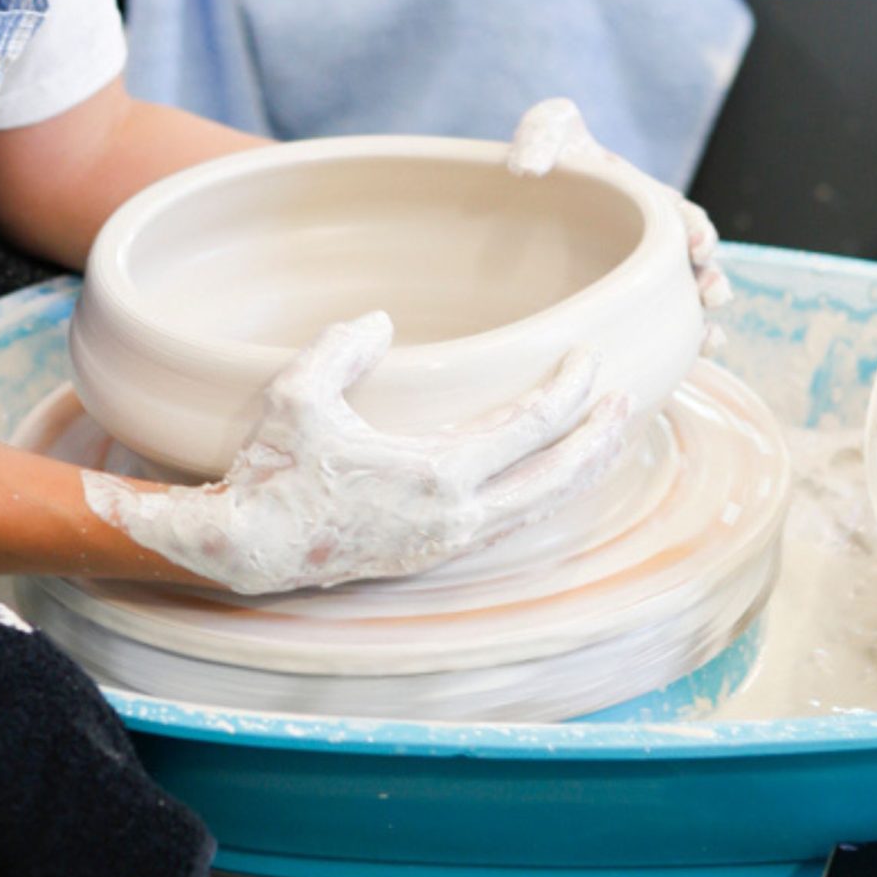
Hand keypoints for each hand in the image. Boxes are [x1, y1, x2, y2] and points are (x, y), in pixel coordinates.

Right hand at [83, 312, 628, 594]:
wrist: (248, 547)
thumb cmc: (271, 470)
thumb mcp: (297, 396)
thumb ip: (341, 349)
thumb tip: (380, 320)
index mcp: (435, 472)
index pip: (528, 427)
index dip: (566, 390)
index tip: (590, 358)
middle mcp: (455, 515)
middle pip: (554, 477)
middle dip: (597, 438)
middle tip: (629, 400)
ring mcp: (446, 542)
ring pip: (539, 510)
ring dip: (580, 474)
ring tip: (609, 442)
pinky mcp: (431, 555)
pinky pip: (509, 526)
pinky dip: (544, 501)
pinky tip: (549, 482)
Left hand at [508, 98, 732, 335]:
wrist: (524, 204)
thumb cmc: (550, 162)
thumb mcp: (548, 133)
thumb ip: (543, 134)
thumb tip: (527, 167)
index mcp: (653, 207)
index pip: (686, 219)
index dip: (696, 230)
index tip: (695, 242)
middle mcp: (658, 248)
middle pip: (698, 267)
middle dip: (710, 279)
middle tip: (709, 290)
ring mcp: (644, 282)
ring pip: (686, 305)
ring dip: (702, 320)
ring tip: (708, 337)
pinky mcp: (626, 309)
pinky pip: (662, 330)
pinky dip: (683, 345)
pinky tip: (692, 358)